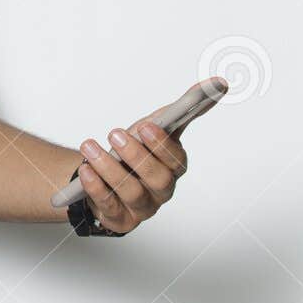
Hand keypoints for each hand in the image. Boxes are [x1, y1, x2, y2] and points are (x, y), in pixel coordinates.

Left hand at [74, 78, 219, 233]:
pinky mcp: (120, 219)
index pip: (175, 160)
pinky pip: (109, 206)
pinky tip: (86, 171)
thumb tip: (216, 83)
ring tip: (90, 148)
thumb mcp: (152, 129)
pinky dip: (97, 188)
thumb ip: (180, 110)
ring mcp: (142, 207)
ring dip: (110, 168)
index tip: (146, 126)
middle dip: (137, 156)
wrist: (103, 177)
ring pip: (132, 192)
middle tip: (115, 134)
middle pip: (158, 178)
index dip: (162, 144)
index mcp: (173, 167)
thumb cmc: (132, 152)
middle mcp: (162, 190)